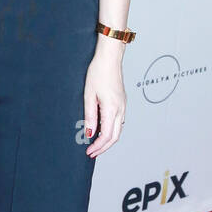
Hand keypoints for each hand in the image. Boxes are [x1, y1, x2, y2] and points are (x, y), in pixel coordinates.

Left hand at [82, 40, 126, 157]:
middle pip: (115, 136)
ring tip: (95, 144)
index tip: (88, 152)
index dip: (98, 147)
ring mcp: (123, 106)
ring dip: (108, 140)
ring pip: (118, 130)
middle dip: (103, 147)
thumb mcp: (89, 95)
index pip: (107, 136)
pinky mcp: (122, 102)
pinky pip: (119, 121)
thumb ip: (90, 116)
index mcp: (112, 109)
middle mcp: (120, 109)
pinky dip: (111, 130)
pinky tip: (101, 130)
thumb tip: (90, 133)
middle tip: (92, 153)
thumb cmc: (98, 73)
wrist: (109, 58)